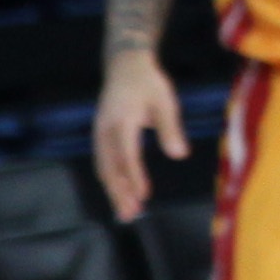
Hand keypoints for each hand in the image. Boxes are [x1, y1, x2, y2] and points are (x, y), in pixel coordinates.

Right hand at [93, 51, 185, 221]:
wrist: (124, 64)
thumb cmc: (148, 82)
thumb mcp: (164, 99)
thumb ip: (170, 127)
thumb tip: (180, 154)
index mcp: (123, 119)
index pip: (128, 153)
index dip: (135, 176)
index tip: (144, 196)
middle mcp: (106, 129)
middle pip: (110, 167)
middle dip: (119, 193)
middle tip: (131, 215)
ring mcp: (99, 134)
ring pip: (104, 168)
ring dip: (113, 191)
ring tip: (126, 213)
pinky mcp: (99, 137)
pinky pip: (102, 163)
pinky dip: (110, 181)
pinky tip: (119, 195)